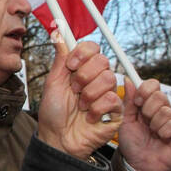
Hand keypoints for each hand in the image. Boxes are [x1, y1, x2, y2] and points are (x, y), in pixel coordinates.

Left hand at [35, 39, 121, 159]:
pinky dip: (95, 109)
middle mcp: (97, 78)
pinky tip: (89, 117)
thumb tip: (57, 32)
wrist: (58, 138)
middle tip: (74, 89)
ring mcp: (108, 93)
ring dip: (88, 94)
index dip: (83, 53)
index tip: (70, 65)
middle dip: (83, 76)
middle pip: (103, 60)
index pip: (93, 48)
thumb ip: (60, 58)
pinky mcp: (117, 110)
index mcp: (82, 69)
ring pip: (108, 79)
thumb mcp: (53, 82)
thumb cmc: (54, 112)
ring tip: (80, 106)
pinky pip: (112, 98)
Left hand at [115, 78, 170, 170]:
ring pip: (166, 111)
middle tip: (144, 121)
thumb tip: (128, 79)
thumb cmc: (132, 144)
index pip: (153, 85)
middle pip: (160, 95)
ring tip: (152, 133)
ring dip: (154, 124)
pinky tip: (161, 138)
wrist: (139, 164)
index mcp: (148, 105)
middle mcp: (162, 110)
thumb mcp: (125, 119)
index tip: (138, 101)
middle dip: (147, 109)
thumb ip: (128, 100)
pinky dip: (164, 132)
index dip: (145, 90)